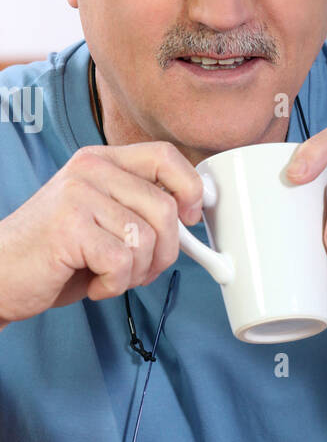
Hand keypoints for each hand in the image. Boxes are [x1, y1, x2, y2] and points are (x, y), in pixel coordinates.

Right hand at [0, 143, 203, 324]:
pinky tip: (94, 282)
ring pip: (146, 240)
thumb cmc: (57, 253)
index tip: (190, 219)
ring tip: (108, 275)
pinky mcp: (70, 226)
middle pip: (165, 208)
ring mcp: (78, 195)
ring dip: (136, 273)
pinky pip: (123, 262)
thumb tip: (192, 217)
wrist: (1, 274)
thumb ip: (141, 208)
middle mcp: (90, 170)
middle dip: (164, 253)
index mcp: (101, 161)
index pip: (165, 156)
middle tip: (139, 270)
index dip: (190, 188)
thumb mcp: (104, 219)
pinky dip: (115, 285)